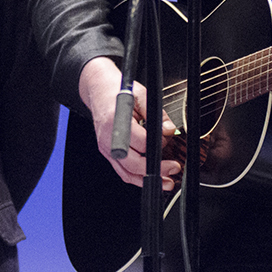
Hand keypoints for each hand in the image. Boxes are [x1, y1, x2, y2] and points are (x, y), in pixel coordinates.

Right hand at [79, 56, 181, 190]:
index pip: (141, 141)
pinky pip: (122, 171)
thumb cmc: (118, 90)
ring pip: (126, 173)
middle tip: (173, 168)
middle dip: (156, 169)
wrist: (99, 90)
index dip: (158, 142)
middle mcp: (108, 138)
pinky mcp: (107, 153)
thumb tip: (169, 129)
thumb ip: (157, 114)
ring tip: (166, 182)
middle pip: (132, 163)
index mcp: (116, 121)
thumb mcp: (141, 95)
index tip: (169, 139)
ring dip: (147, 180)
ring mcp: (106, 148)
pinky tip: (151, 178)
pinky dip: (137, 177)